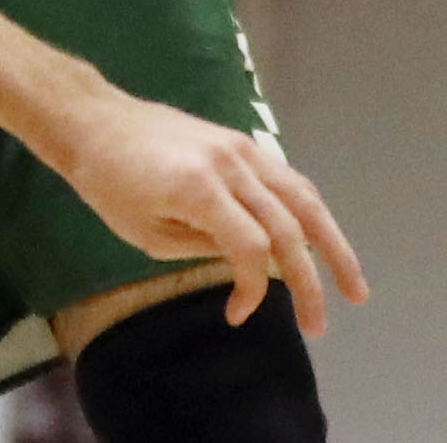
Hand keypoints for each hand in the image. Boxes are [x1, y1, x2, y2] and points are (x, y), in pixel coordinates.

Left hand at [53, 95, 368, 332]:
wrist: (93, 119)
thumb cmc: (106, 182)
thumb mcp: (146, 231)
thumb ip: (205, 247)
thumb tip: (251, 265)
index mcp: (199, 188)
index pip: (254, 247)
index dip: (254, 288)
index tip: (238, 315)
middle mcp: (230, 164)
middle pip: (290, 225)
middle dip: (310, 280)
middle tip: (320, 326)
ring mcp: (239, 147)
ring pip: (303, 197)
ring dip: (333, 243)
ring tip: (353, 284)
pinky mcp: (239, 141)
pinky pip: (287, 179)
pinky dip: (310, 212)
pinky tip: (321, 239)